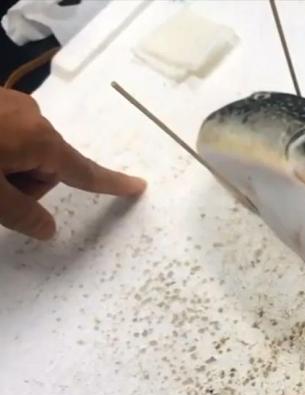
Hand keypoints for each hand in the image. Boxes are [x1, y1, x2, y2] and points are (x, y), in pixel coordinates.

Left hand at [0, 87, 145, 239]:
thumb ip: (20, 214)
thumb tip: (48, 230)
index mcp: (39, 139)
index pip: (84, 171)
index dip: (112, 184)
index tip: (139, 186)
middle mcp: (32, 115)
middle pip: (48, 164)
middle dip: (27, 183)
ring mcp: (9, 102)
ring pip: (26, 148)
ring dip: (9, 166)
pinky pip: (9, 132)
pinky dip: (0, 149)